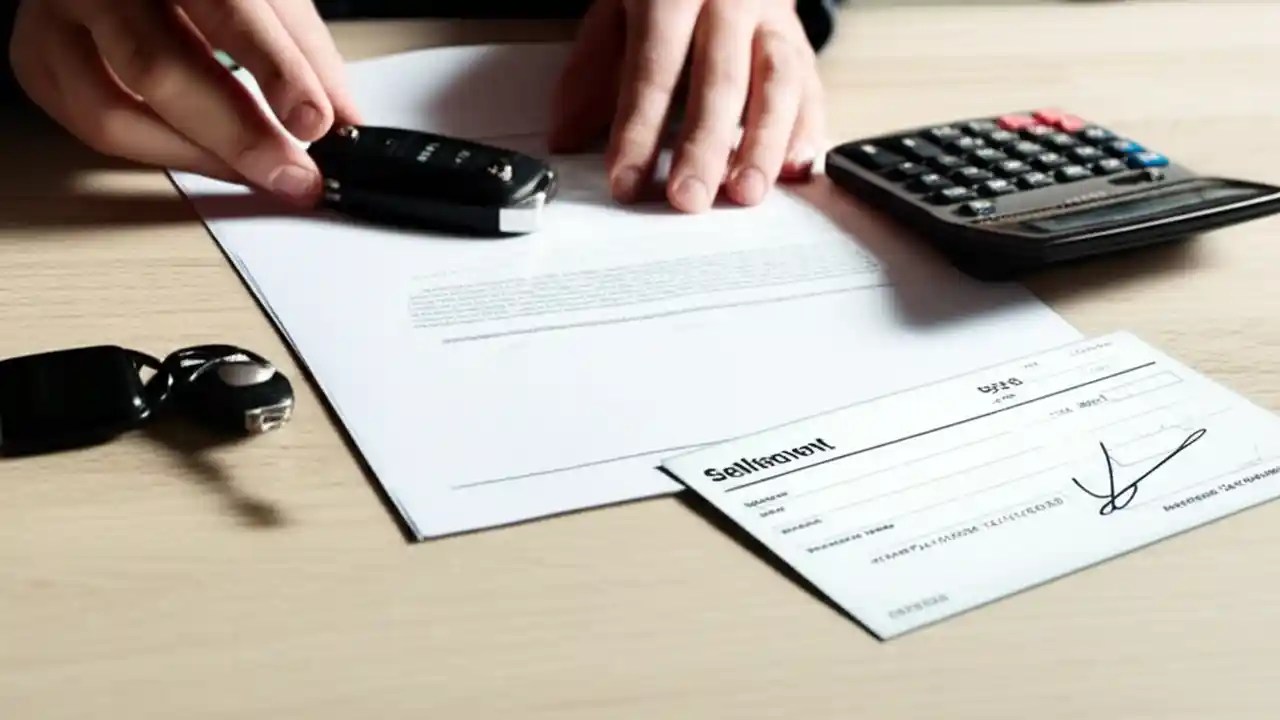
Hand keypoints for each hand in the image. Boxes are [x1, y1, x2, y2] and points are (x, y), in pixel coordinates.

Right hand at [8, 0, 360, 204]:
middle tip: (294, 174)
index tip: (313, 122)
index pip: (223, 6)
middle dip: (238, 136)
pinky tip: (205, 159)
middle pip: (159, 67)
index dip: (273, 69)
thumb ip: (305, 53)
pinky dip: (157, 153)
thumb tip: (346, 125)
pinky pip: (90, 126)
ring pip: (114, 112)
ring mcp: (54, 16)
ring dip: (197, 159)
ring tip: (256, 175)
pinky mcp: (35, 55)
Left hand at [550, 0, 824, 212]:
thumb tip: (565, 135)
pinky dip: (806, 133)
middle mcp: (732, 2)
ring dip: (762, 145)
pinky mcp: (803, 44)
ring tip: (745, 192)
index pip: (654, 69)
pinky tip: (796, 170)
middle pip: (720, 82)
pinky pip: (812, 89)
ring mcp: (774, 22)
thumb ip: (592, 70)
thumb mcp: (618, 9)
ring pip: (777, 84)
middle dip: (703, 147)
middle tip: (687, 199)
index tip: (626, 180)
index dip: (638, 130)